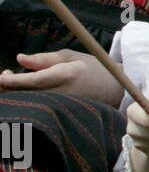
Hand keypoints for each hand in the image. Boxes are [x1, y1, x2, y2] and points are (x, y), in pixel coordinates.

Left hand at [0, 50, 123, 103]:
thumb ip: (44, 59)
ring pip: (31, 104)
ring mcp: (63, 107)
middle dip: (10, 87)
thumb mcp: (71, 57)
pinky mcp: (62, 115)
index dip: (13, 80)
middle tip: (5, 75)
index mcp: (66, 75)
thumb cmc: (92, 69)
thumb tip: (19, 59)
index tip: (1, 76)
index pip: (34, 80)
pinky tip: (26, 93)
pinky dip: (28, 101)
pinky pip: (38, 109)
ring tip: (12, 82)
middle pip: (28, 95)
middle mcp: (63, 93)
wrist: (115, 90)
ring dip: (16, 94)